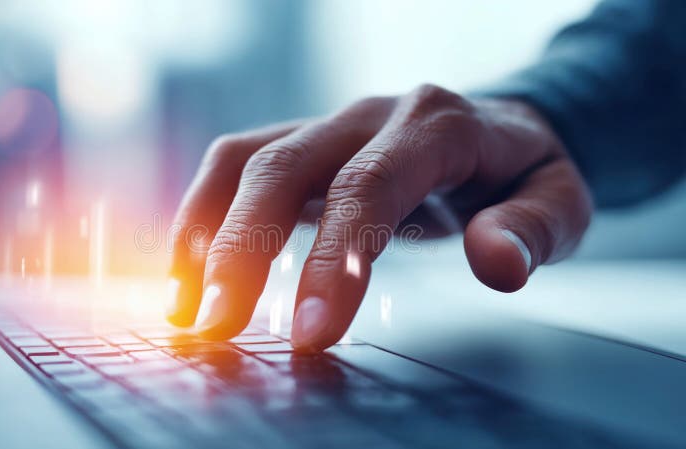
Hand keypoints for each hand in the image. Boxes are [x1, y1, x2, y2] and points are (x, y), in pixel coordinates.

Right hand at [165, 84, 591, 351]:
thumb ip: (530, 228)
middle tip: (221, 328)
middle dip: (243, 251)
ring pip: (245, 161)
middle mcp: (368, 116)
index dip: (333, 257)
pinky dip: (203, 216)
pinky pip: (236, 166)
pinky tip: (190, 271)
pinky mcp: (302, 143)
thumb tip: (496, 265)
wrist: (495, 127)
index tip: (310, 331)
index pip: (368, 188)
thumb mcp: (558, 199)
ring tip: (189, 309)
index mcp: (434, 124)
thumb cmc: (520, 170)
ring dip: (205, 233)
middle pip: (284, 168)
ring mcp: (328, 125)